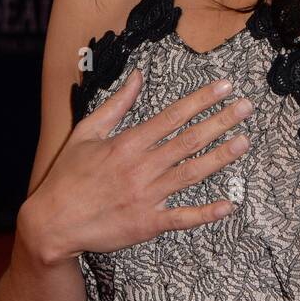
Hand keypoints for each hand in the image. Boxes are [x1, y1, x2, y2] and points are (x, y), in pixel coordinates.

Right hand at [21, 67, 251, 262]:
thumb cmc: (67, 176)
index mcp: (128, 143)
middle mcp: (141, 167)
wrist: (51, 223)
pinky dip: (206, 213)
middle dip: (221, 121)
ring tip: (244, 142)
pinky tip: (228, 205)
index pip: (173, 115)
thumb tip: (138, 76)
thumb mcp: (86, 133)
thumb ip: (116, 105)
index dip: (202, 99)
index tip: (225, 87)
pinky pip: (182, 217)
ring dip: (221, 157)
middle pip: (189, 140)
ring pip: (191, 173)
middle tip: (247, 107)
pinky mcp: (148, 223)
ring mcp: (146, 196)